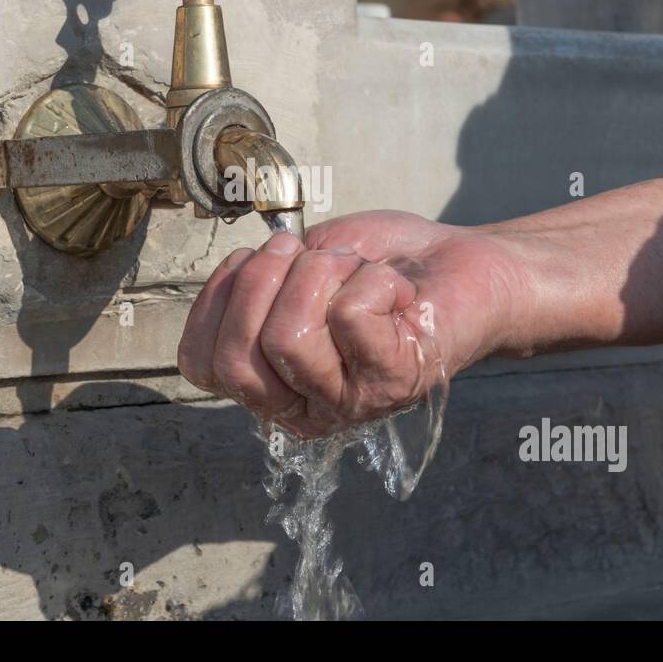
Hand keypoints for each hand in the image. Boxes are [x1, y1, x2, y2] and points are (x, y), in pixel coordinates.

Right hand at [177, 210, 516, 437]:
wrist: (461, 263)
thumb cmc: (379, 264)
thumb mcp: (297, 267)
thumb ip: (256, 285)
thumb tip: (237, 281)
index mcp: (273, 385)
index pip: (201, 367)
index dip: (217, 299)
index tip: (257, 262)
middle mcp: (305, 406)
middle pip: (238, 361)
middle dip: (260, 282)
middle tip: (301, 255)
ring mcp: (349, 400)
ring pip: (288, 339)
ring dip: (318, 273)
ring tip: (352, 266)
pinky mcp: (394, 379)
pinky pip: (349, 316)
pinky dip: (367, 277)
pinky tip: (391, 285)